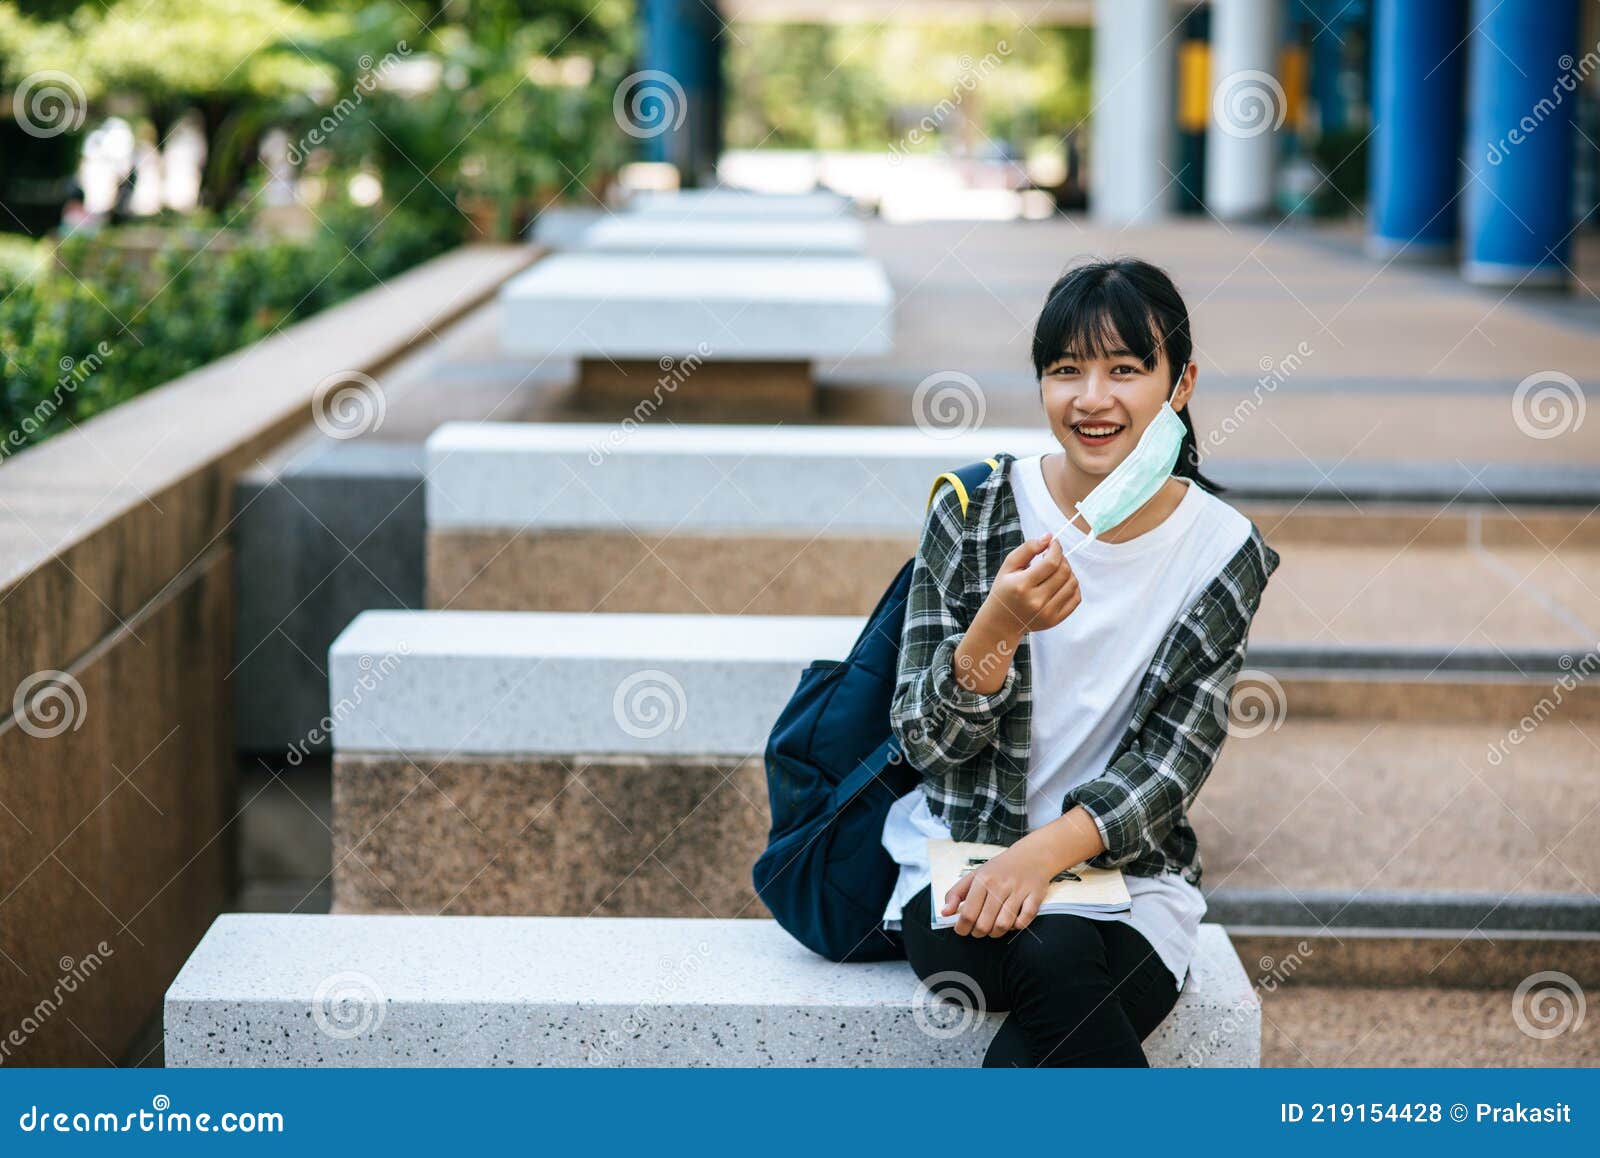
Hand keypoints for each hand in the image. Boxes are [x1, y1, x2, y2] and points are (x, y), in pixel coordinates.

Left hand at [940, 838, 1064, 937]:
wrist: (1032, 855)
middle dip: (978, 932)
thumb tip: (945, 913)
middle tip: (978, 930)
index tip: (962, 929)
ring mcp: (1018, 892)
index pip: (967, 913)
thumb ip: (956, 893)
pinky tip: (1011, 922)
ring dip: (996, 932)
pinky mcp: (1034, 897)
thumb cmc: (1000, 868)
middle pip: (984, 923)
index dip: (962, 928)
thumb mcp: (974, 875)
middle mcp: (999, 885)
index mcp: (982, 880)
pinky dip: (1015, 927)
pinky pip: (1023, 922)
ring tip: (993, 928)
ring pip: (1002, 925)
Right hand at [979, 532, 1080, 639]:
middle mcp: (1036, 601)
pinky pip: (1076, 598)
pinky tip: (1061, 583)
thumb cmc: (1004, 590)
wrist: (1002, 621)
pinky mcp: (1055, 620)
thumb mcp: (1008, 566)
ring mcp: (1047, 613)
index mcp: (1022, 585)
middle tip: (1053, 556)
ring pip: (1072, 583)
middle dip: (1062, 558)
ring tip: (1056, 570)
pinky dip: (1072, 586)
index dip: (1056, 549)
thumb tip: (1049, 537)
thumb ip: (1028, 548)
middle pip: (1064, 572)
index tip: (1053, 544)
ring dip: (1068, 571)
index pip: (1051, 562)